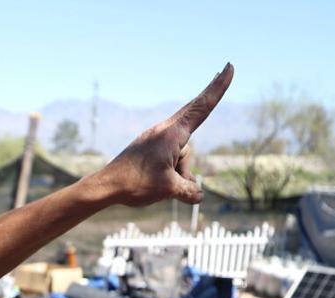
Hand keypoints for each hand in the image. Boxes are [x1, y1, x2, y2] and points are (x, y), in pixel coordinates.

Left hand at [91, 64, 233, 206]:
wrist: (106, 187)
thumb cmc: (135, 184)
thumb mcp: (169, 189)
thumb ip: (189, 190)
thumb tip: (197, 193)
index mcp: (171, 134)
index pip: (202, 108)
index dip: (218, 88)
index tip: (229, 68)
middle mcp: (164, 131)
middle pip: (194, 118)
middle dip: (210, 95)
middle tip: (226, 68)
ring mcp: (155, 138)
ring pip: (181, 154)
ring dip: (179, 172)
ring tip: (159, 184)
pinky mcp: (149, 148)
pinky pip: (170, 157)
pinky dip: (172, 172)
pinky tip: (158, 182)